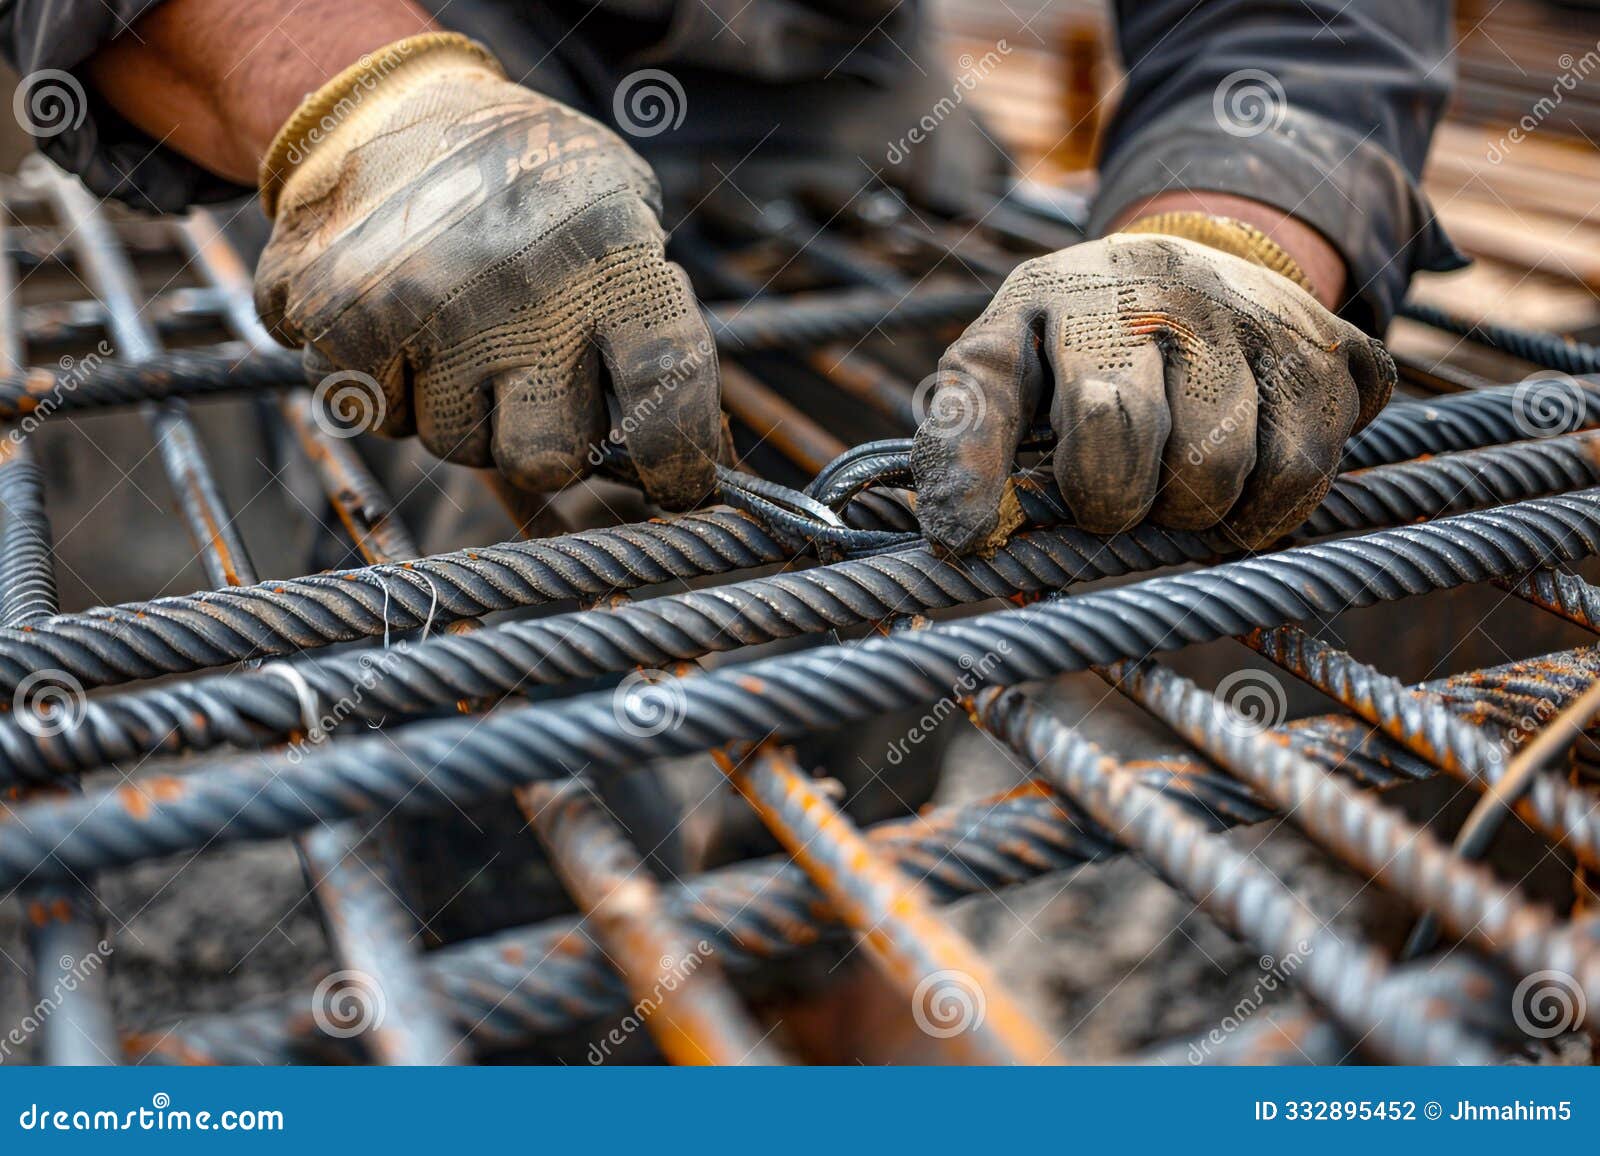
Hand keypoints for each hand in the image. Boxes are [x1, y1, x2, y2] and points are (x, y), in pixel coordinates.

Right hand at [254, 34, 725, 508]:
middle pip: (546, 458)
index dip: (678, 459)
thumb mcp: (622, 212)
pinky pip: (380, 420)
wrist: (382, 105)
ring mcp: (423, 307)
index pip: (667, 389)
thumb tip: (702, 455)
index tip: (679, 488)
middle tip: (538, 388)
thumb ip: (657, 325)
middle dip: (547, 442)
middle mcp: (519, 287)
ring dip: (463, 410)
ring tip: (462, 330)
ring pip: (456, 445)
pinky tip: (401, 323)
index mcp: (610, 254)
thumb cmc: (528, 184)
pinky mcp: (341, 323)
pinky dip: (390, 389)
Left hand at [911, 233, 1393, 550]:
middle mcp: (1157, 286)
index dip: (986, 469)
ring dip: (1198, 511)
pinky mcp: (1327, 344)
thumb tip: (957, 535)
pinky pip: (1305, 468)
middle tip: (1114, 499)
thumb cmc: (1073, 344)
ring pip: (1229, 467)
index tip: (966, 540)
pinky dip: (1271, 508)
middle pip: (1129, 434)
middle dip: (1114, 500)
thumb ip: (968, 435)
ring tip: (1177, 488)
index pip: (1011, 387)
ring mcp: (1251, 309)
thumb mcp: (1005, 363)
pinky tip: (1244, 483)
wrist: (1190, 265)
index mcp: (1056, 294)